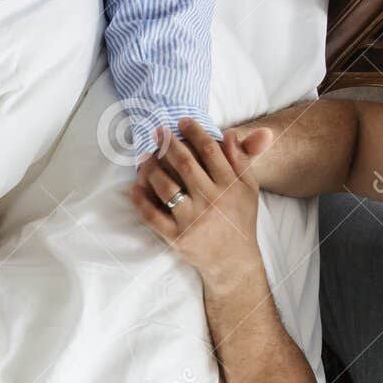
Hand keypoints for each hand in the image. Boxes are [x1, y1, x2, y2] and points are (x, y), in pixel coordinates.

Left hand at [130, 119, 272, 287]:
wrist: (233, 261)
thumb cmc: (240, 220)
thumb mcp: (248, 189)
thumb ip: (240, 160)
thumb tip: (229, 133)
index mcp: (230, 186)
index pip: (210, 151)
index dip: (195, 132)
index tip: (182, 121)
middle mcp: (211, 201)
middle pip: (185, 164)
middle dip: (168, 144)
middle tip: (157, 132)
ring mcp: (193, 220)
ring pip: (166, 187)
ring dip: (151, 168)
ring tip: (144, 157)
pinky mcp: (177, 237)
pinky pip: (153, 216)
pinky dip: (141, 201)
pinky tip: (134, 187)